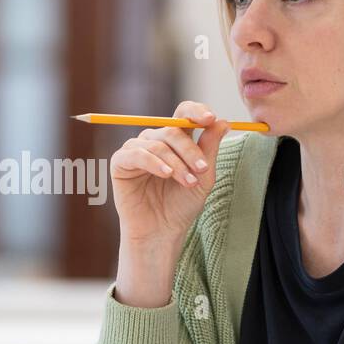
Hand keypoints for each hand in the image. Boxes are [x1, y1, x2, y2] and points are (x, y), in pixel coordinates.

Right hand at [110, 101, 229, 247]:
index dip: (196, 112)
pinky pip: (136, 153)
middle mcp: (154, 140)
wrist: (161, 232)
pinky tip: (165, 174)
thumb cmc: (182, 205)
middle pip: (172, 130)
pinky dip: (153, 162)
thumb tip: (222, 121)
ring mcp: (136, 149)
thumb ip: (210, 148)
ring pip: (157, 143)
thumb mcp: (203, 176)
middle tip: (202, 170)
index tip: (211, 119)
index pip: (183, 113)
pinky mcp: (120, 162)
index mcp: (175, 140)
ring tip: (188, 182)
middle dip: (190, 150)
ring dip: (176, 163)